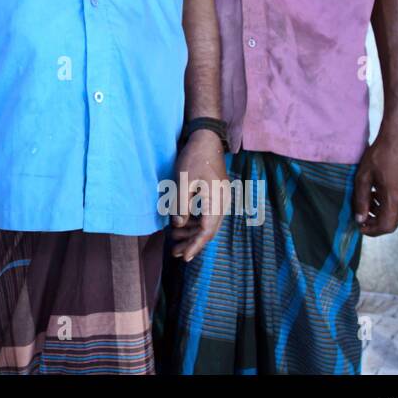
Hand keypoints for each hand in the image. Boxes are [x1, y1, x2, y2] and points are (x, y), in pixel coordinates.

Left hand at [169, 131, 228, 261]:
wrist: (207, 139)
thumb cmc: (194, 157)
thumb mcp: (183, 180)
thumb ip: (181, 205)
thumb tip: (179, 225)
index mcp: (216, 201)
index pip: (207, 230)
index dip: (195, 245)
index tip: (185, 257)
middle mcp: (222, 203)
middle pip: (209, 230)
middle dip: (193, 243)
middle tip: (176, 254)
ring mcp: (220, 199)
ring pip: (208, 223)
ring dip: (192, 234)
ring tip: (175, 242)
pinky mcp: (215, 195)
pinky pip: (207, 214)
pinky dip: (194, 222)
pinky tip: (181, 226)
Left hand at [354, 117, 397, 235]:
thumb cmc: (379, 156)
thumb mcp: (363, 178)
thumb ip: (361, 200)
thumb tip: (359, 219)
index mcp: (395, 198)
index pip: (386, 226)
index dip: (372, 230)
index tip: (360, 226)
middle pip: (392, 222)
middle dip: (375, 222)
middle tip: (361, 215)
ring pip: (397, 214)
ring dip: (381, 212)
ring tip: (368, 199)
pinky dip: (389, 205)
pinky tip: (378, 193)